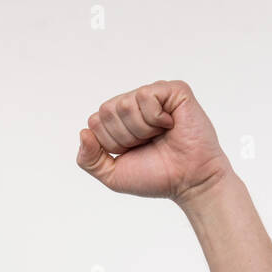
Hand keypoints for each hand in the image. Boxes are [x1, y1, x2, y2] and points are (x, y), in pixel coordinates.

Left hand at [76, 80, 231, 204]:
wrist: (188, 181)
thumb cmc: (156, 176)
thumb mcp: (112, 175)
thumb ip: (89, 160)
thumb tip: (83, 132)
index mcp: (119, 120)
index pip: (94, 122)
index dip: (110, 143)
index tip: (132, 152)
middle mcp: (135, 104)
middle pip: (106, 111)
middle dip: (124, 136)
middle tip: (147, 143)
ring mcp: (154, 95)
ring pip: (124, 104)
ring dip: (140, 129)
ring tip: (159, 135)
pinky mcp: (174, 90)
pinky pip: (146, 96)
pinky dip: (155, 118)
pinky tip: (169, 125)